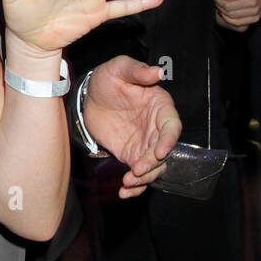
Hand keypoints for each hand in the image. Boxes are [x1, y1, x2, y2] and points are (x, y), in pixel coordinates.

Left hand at [84, 56, 182, 198]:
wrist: (88, 95)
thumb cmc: (109, 78)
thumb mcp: (119, 68)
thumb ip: (138, 71)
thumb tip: (158, 71)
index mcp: (159, 106)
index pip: (171, 126)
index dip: (168, 140)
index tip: (161, 151)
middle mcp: (156, 128)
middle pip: (164, 151)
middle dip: (154, 164)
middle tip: (137, 170)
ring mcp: (144, 144)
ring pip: (153, 167)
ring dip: (144, 178)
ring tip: (128, 183)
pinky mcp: (131, 155)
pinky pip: (138, 174)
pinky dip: (134, 186)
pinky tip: (125, 191)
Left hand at [213, 0, 260, 25]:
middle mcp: (253, 3)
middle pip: (229, 6)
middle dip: (218, 2)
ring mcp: (254, 12)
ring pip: (232, 15)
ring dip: (222, 10)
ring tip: (218, 4)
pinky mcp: (254, 18)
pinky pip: (238, 22)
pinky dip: (229, 19)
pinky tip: (224, 13)